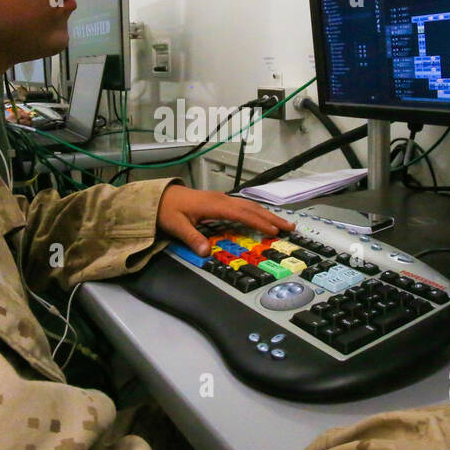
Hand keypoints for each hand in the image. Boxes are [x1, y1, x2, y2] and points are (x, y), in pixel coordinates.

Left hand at [156, 185, 294, 255]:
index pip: (241, 214)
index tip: (274, 231)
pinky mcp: (220, 201)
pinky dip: (257, 212)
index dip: (258, 222)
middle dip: (271, 218)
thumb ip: (192, 238)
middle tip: (290, 227)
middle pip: (251, 208)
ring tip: (283, 224)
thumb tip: (206, 252)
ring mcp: (222, 199)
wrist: (160, 196)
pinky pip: (243, 206)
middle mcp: (221, 200)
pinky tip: (262, 217)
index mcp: (214, 205)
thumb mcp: (177, 226)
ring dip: (267, 214)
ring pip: (249, 206)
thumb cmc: (168, 210)